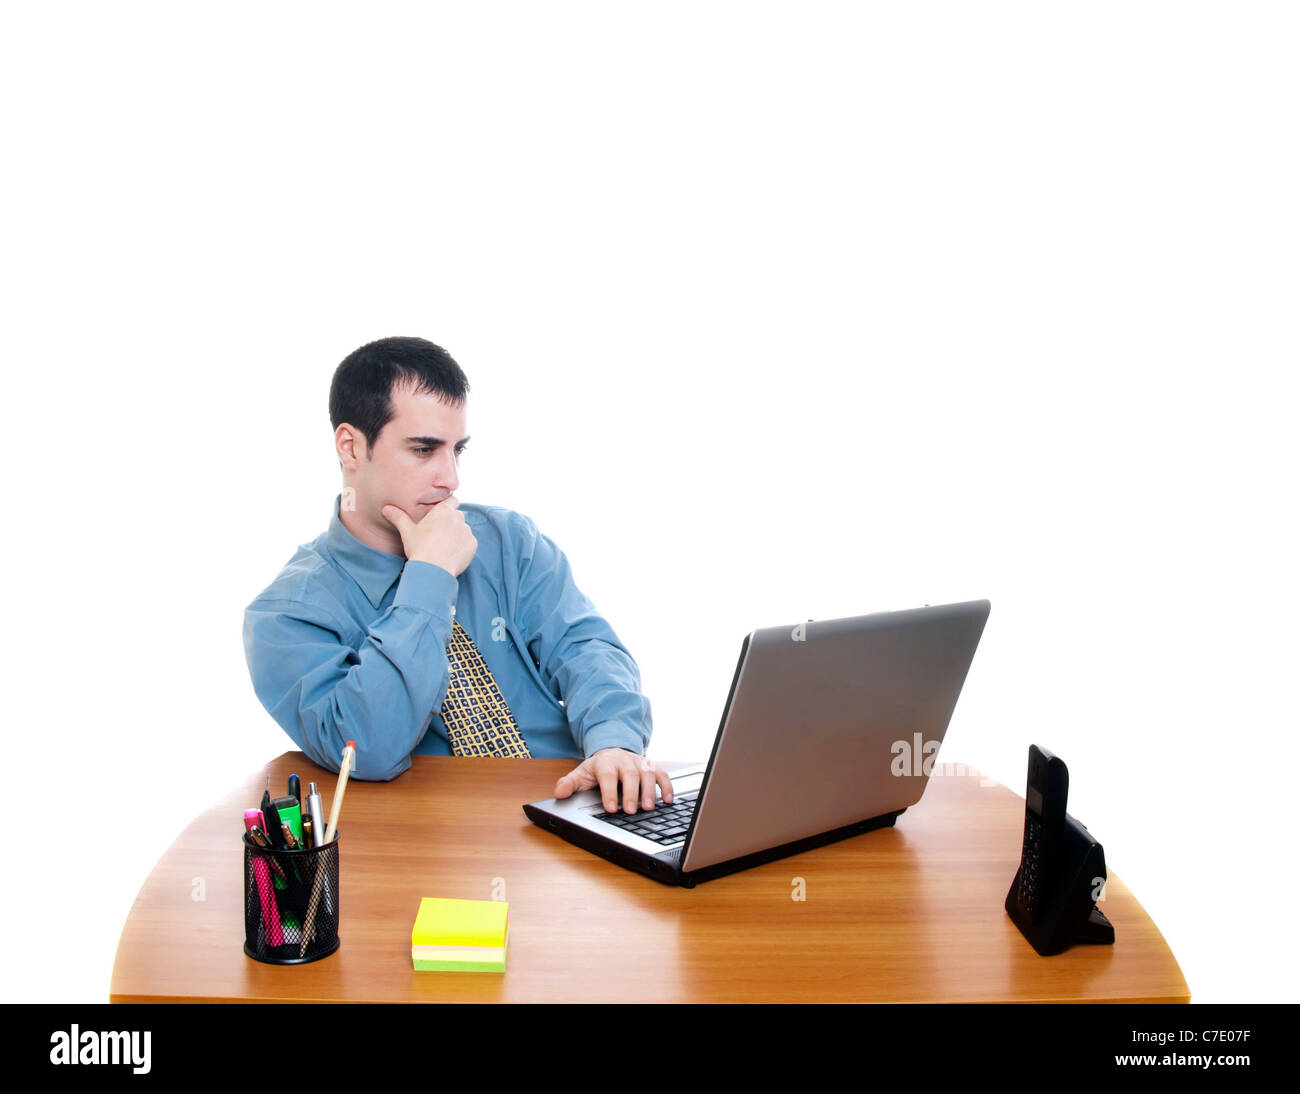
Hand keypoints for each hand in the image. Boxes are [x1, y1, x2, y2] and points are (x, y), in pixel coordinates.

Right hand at [381, 497, 477, 576]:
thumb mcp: (407, 531)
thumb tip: (386, 508)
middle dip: (450, 523)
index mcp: (443, 511)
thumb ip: (398, 517)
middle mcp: (458, 518)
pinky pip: (469, 543)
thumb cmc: (419, 548)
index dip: (448, 506)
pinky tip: (451, 554)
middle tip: (438, 535)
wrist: (433, 570)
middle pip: (457, 516)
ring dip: (457, 535)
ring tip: (443, 547)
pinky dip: (462, 547)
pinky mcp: (473, 544)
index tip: (441, 515)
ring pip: (463, 530)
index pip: (452, 500)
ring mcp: (467, 531)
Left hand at [554, 748, 674, 813]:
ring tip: (649, 808)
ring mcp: (639, 762)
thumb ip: (569, 784)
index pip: (607, 776)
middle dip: (631, 793)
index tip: (610, 808)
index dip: (609, 791)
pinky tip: (668, 801)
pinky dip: (666, 786)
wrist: (612, 753)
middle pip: (629, 774)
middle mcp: (624, 760)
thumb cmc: (597, 768)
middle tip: (631, 810)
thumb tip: (559, 792)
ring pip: (647, 773)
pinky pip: (662, 774)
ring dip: (650, 790)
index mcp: (605, 762)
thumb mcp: (580, 775)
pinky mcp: (651, 767)